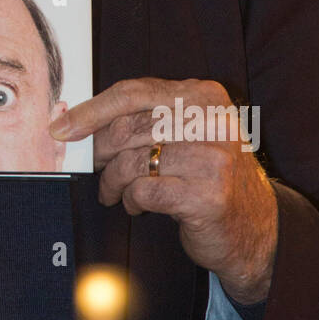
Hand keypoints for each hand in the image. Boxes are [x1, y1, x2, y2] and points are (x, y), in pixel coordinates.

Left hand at [50, 77, 277, 303]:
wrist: (256, 228)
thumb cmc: (207, 176)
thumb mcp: (186, 134)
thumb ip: (146, 118)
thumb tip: (79, 121)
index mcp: (203, 96)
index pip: (133, 92)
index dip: (91, 110)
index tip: (62, 129)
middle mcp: (211, 121)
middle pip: (127, 128)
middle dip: (99, 152)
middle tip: (94, 168)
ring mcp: (212, 159)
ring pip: (131, 162)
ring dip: (112, 181)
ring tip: (114, 192)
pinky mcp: (207, 196)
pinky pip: (143, 192)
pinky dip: (131, 200)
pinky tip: (137, 206)